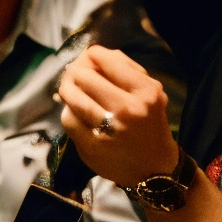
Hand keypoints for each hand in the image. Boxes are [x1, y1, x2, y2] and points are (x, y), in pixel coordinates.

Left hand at [58, 45, 177, 187]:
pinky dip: (68, 112)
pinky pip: (69, 120)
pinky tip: (73, 112)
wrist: (155, 168)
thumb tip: (93, 53)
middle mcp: (128, 109)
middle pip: (85, 76)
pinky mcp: (92, 147)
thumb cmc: (150, 124)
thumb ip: (126, 70)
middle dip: (75, 72)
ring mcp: (108, 130)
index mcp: (145, 91)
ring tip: (67, 89)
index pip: (105, 59)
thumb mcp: (150, 93)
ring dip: (66, 89)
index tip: (88, 59)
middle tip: (73, 74)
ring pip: (72, 97)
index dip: (91, 55)